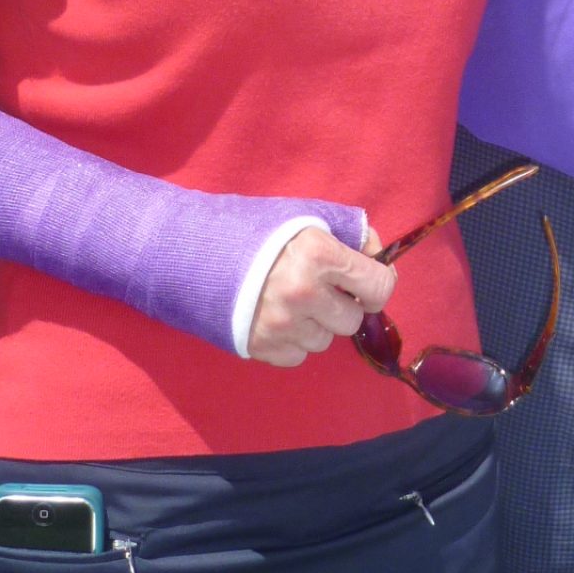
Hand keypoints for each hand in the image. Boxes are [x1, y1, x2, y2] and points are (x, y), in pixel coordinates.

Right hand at [247, 227, 394, 368]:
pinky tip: (277, 317)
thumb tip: (379, 258)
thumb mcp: (308, 216)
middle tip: (321, 289)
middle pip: (352, 320)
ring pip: (325, 341)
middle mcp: (304, 294)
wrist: (194, 250)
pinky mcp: (261, 347)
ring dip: (316, 324)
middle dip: (342, 306)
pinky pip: (298, 356)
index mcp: (320, 255)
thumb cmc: (257, 230)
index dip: (375, 285)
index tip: (364, 283)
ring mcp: (282, 325)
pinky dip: (293, 341)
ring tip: (293, 301)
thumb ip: (351, 234)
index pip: (379, 287)